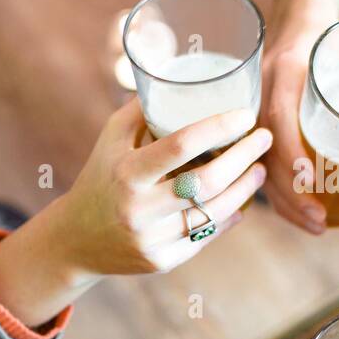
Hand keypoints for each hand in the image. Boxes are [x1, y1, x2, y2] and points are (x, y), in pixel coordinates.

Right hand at [0, 97, 269, 326]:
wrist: (75, 241)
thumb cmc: (101, 177)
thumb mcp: (110, 139)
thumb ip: (142, 109)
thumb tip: (179, 77)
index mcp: (126, 172)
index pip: (180, 144)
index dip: (218, 127)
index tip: (246, 115)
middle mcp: (139, 208)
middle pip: (207, 181)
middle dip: (244, 157)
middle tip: (264, 139)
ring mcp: (152, 238)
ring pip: (213, 212)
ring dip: (245, 189)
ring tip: (259, 169)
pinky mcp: (162, 261)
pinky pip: (206, 236)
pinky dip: (229, 217)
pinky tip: (241, 203)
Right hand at [260, 15, 335, 233]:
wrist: (299, 13)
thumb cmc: (332, 35)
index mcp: (288, 68)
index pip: (280, 116)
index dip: (292, 151)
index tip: (310, 180)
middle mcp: (264, 88)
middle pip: (265, 149)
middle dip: (290, 190)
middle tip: (320, 219)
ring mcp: (255, 105)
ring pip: (258, 161)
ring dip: (284, 199)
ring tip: (315, 225)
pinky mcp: (255, 121)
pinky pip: (258, 159)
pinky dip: (276, 189)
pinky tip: (296, 211)